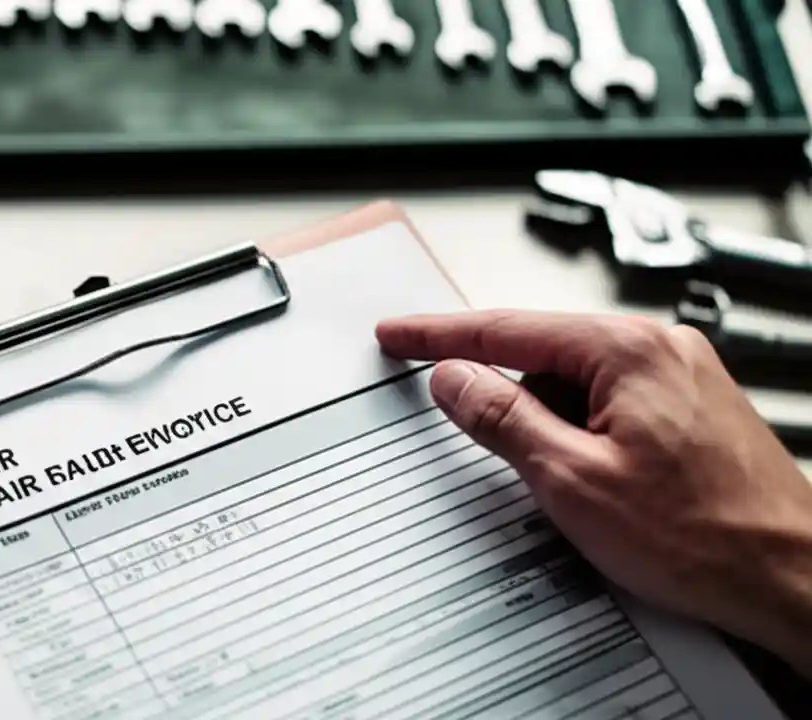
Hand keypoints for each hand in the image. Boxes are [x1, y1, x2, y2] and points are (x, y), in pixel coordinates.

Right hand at [377, 310, 811, 677]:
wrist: (793, 578)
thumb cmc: (704, 537)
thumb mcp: (572, 479)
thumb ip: (502, 419)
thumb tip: (456, 379)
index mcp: (628, 351)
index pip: (507, 329)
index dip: (439, 335)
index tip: (398, 335)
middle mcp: (660, 350)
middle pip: (545, 357)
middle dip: (508, 399)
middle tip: (487, 440)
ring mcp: (681, 378)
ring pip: (578, 387)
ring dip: (552, 429)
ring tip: (576, 491)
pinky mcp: (691, 411)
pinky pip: (611, 406)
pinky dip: (584, 438)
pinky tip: (597, 486)